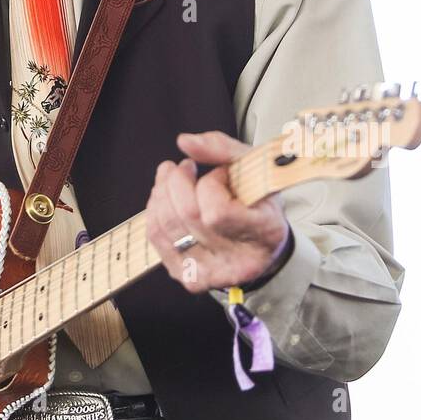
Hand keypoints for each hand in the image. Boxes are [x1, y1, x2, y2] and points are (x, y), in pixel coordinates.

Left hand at [146, 130, 288, 294]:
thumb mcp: (253, 168)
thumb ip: (222, 148)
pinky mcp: (189, 277)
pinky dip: (155, 209)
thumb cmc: (258, 202)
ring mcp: (211, 274)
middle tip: (186, 167)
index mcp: (265, 234)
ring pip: (166, 225)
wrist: (261, 244)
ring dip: (162, 190)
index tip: (219, 174)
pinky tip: (166, 196)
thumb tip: (184, 142)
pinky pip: (156, 236)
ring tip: (173, 175)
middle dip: (178, 181)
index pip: (217, 212)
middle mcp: (238, 262)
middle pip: (187, 216)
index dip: (211, 184)